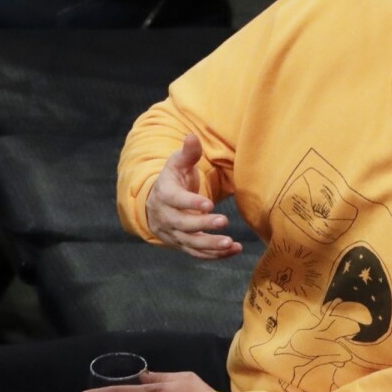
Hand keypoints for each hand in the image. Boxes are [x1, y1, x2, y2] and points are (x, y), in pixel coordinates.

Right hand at [145, 135, 242, 258]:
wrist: (157, 203)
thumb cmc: (172, 180)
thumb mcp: (177, 163)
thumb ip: (187, 153)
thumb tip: (192, 137)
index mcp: (165, 195)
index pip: (175, 200)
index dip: (190, 202)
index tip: (209, 204)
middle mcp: (167, 217)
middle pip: (183, 225)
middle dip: (203, 225)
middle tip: (224, 222)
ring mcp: (174, 234)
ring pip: (191, 243)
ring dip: (211, 245)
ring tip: (231, 243)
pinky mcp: (183, 245)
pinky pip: (198, 253)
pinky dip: (216, 255)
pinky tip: (235, 250)